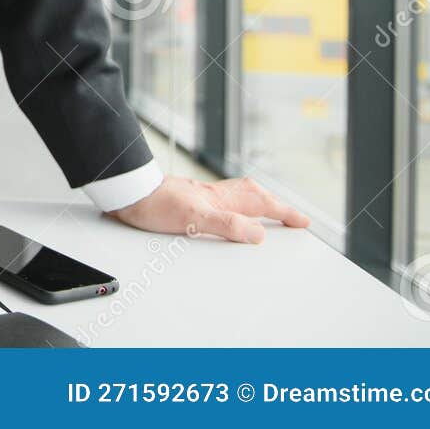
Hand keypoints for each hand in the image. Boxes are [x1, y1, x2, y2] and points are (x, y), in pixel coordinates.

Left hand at [109, 175, 309, 243]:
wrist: (126, 194)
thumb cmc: (153, 204)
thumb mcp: (193, 219)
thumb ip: (227, 225)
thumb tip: (258, 234)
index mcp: (220, 199)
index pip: (261, 205)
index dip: (284, 213)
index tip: (303, 222)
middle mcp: (213, 195)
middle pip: (253, 195)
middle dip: (275, 205)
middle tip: (291, 216)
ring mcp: (200, 196)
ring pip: (237, 196)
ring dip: (257, 201)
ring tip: (268, 210)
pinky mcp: (187, 200)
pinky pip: (221, 200)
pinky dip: (234, 205)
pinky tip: (227, 211)